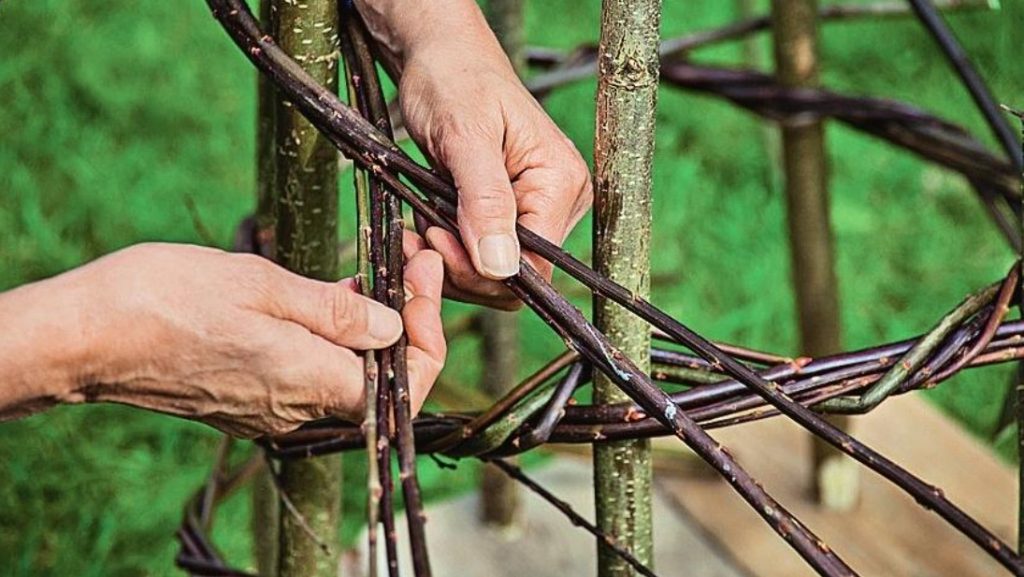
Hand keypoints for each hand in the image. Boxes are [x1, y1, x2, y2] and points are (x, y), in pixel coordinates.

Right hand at [0, 243, 445, 437]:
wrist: (86, 335)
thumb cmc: (166, 300)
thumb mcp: (263, 287)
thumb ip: (336, 312)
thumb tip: (392, 327)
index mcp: (310, 384)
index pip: (407, 383)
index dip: (428, 330)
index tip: (423, 272)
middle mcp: (298, 410)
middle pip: (382, 375)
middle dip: (406, 315)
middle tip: (409, 255)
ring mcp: (273, 410)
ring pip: (347, 371)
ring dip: (371, 322)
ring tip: (378, 264)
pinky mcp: (251, 400)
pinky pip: (312, 372)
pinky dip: (333, 335)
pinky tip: (332, 292)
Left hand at [356, 0, 592, 308]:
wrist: (441, 58)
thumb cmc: (455, 81)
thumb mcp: (465, 137)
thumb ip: (485, 202)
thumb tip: (501, 267)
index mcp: (562, 183)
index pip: (534, 265)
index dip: (482, 269)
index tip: (435, 239)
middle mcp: (560, 203)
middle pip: (514, 277)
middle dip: (461, 265)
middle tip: (421, 232)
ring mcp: (537, 210)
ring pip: (494, 273)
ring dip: (449, 259)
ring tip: (420, 224)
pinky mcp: (510, 215)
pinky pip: (482, 257)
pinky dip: (449, 250)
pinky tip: (426, 226)